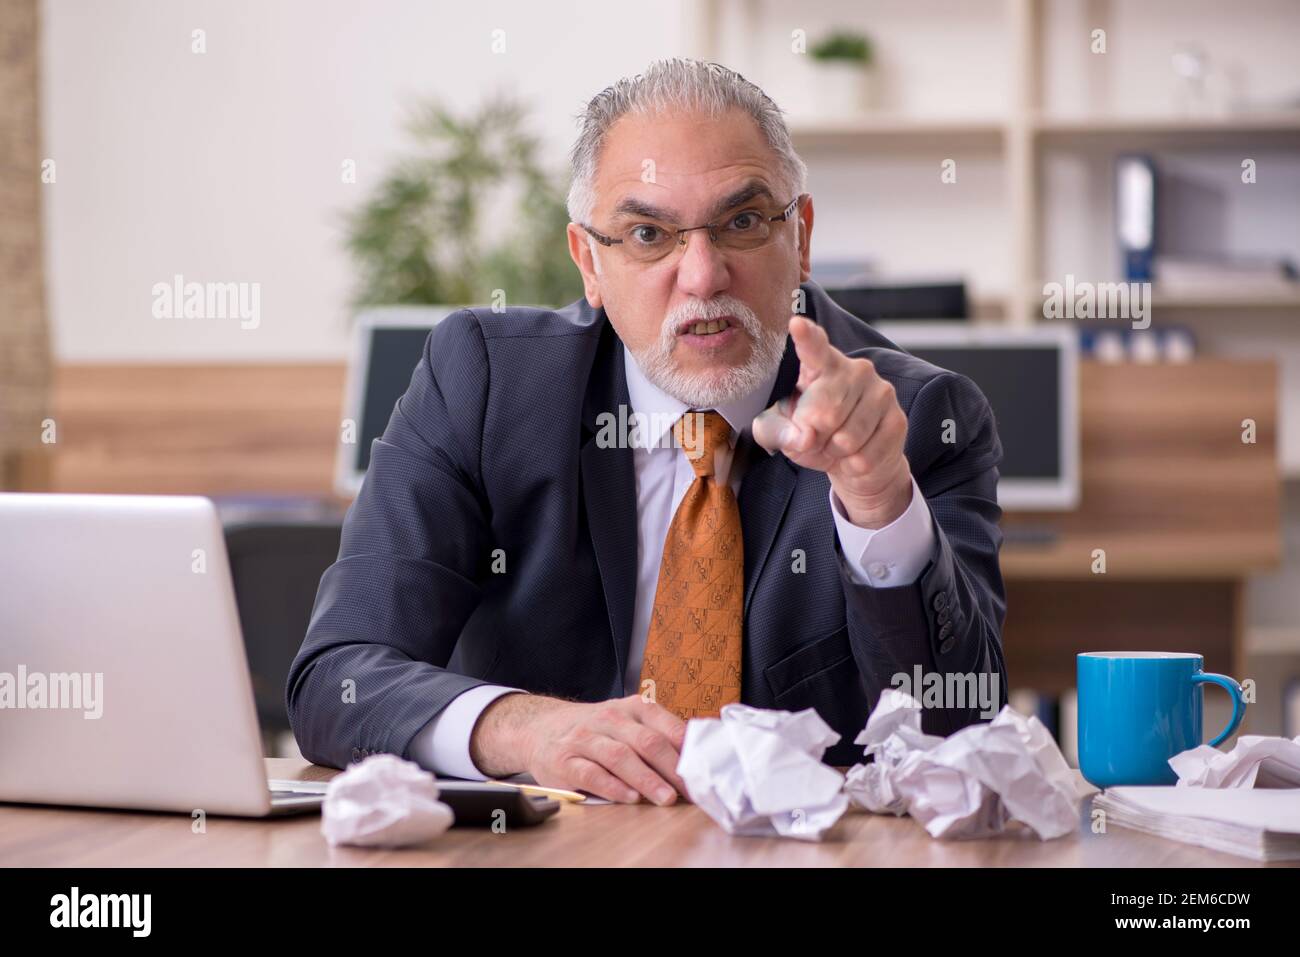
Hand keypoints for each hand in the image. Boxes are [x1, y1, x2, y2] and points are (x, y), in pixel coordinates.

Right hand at [469, 693, 689, 804]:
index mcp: (632, 708)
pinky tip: (629, 797)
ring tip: (665, 798)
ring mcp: (585, 739)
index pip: (665, 726)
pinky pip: (590, 773)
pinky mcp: (564, 760)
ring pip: (620, 757)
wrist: (541, 728)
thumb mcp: (627, 721)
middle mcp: (609, 720)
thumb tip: (699, 756)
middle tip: (690, 789)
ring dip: (646, 779)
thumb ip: (658, 735)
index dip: (687, 750)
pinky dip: (612, 786)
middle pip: (647, 742)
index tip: (704, 770)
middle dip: (672, 768)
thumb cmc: (596, 730)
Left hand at [752, 314, 912, 528]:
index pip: (814, 348)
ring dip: (834, 453)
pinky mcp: (897, 419)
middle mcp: (856, 370)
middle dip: (814, 438)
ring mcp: (881, 392)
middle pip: (825, 412)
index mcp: (821, 366)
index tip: (797, 324)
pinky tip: (855, 456)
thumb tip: (805, 436)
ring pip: (846, 438)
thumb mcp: (781, 434)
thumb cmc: (812, 437)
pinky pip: (864, 456)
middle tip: (817, 439)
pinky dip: (852, 465)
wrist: (854, 462)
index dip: (806, 337)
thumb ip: (780, 432)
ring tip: (836, 447)